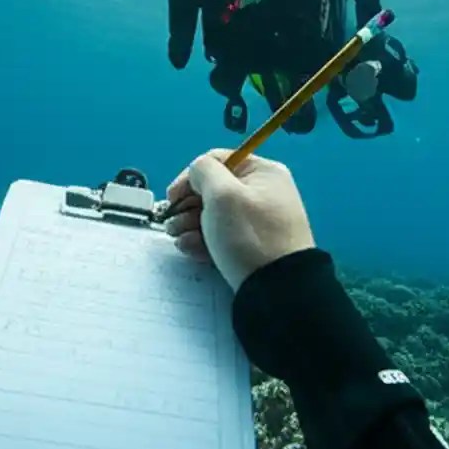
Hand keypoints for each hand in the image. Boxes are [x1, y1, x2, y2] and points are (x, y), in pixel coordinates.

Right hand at [163, 149, 315, 291]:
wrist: (277, 287)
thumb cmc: (249, 235)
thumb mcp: (223, 194)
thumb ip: (204, 172)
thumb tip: (197, 172)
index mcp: (262, 172)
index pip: (217, 161)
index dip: (190, 176)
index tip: (173, 196)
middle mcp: (262, 193)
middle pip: (213, 190)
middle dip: (187, 205)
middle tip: (171, 222)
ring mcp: (257, 221)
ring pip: (214, 215)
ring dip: (189, 224)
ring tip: (178, 238)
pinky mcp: (251, 245)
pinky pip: (221, 235)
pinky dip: (202, 240)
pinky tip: (190, 249)